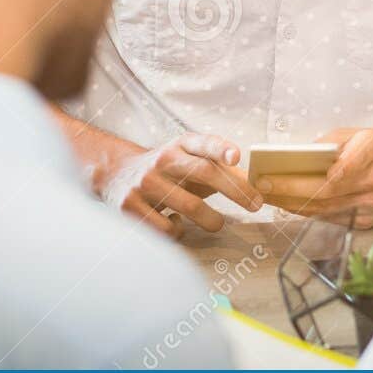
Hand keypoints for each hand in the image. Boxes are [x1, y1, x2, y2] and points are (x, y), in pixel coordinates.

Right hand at [95, 132, 262, 237]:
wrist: (116, 174)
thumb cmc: (167, 171)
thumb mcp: (188, 159)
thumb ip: (219, 168)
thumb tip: (255, 185)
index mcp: (180, 145)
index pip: (204, 142)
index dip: (221, 148)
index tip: (236, 156)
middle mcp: (163, 160)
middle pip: (205, 173)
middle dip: (236, 191)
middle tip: (255, 204)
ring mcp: (146, 183)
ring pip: (191, 207)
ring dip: (212, 219)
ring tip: (216, 222)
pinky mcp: (131, 207)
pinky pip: (168, 228)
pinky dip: (180, 230)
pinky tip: (177, 222)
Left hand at [257, 128, 372, 227]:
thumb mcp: (368, 132)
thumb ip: (336, 141)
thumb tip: (302, 152)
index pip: (343, 169)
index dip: (312, 175)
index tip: (284, 172)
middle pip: (326, 193)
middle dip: (289, 191)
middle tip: (263, 185)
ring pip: (326, 210)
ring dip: (294, 205)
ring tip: (268, 197)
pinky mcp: (371, 221)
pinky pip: (334, 219)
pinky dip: (310, 213)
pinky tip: (290, 207)